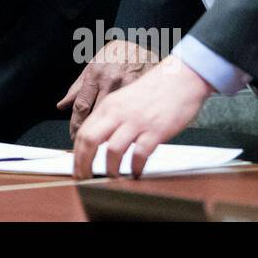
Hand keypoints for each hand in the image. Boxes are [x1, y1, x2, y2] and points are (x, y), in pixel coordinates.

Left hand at [56, 39, 159, 138]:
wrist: (146, 44)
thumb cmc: (118, 55)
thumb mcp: (93, 64)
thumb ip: (78, 87)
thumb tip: (62, 105)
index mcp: (95, 74)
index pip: (81, 105)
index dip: (75, 125)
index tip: (73, 137)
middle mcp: (110, 81)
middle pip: (95, 114)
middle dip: (88, 134)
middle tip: (84, 148)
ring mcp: (128, 87)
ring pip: (114, 118)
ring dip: (106, 135)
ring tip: (101, 148)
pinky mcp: (143, 93)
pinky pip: (132, 116)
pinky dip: (125, 129)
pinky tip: (123, 139)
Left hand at [71, 54, 213, 178]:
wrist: (181, 78)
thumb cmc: (154, 91)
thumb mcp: (123, 99)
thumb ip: (108, 118)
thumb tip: (95, 140)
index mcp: (108, 105)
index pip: (83, 132)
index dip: (77, 154)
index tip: (77, 168)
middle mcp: (118, 113)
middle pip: (90, 141)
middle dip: (84, 164)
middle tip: (86, 179)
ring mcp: (137, 121)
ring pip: (113, 150)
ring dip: (110, 169)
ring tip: (112, 179)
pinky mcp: (156, 130)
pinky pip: (140, 154)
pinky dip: (135, 167)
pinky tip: (135, 173)